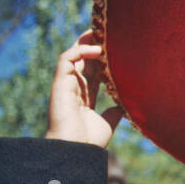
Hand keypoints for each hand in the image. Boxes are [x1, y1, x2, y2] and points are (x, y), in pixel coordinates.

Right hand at [45, 31, 124, 145]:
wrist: (76, 151)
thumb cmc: (88, 142)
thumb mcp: (107, 123)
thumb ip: (114, 112)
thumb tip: (124, 106)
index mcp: (84, 95)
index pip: (94, 69)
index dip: (104, 57)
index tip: (118, 47)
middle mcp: (74, 87)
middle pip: (84, 58)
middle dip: (95, 44)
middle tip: (110, 32)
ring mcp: (66, 84)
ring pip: (74, 54)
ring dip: (87, 42)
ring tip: (103, 33)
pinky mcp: (59, 82)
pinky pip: (67, 59)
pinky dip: (80, 50)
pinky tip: (97, 50)